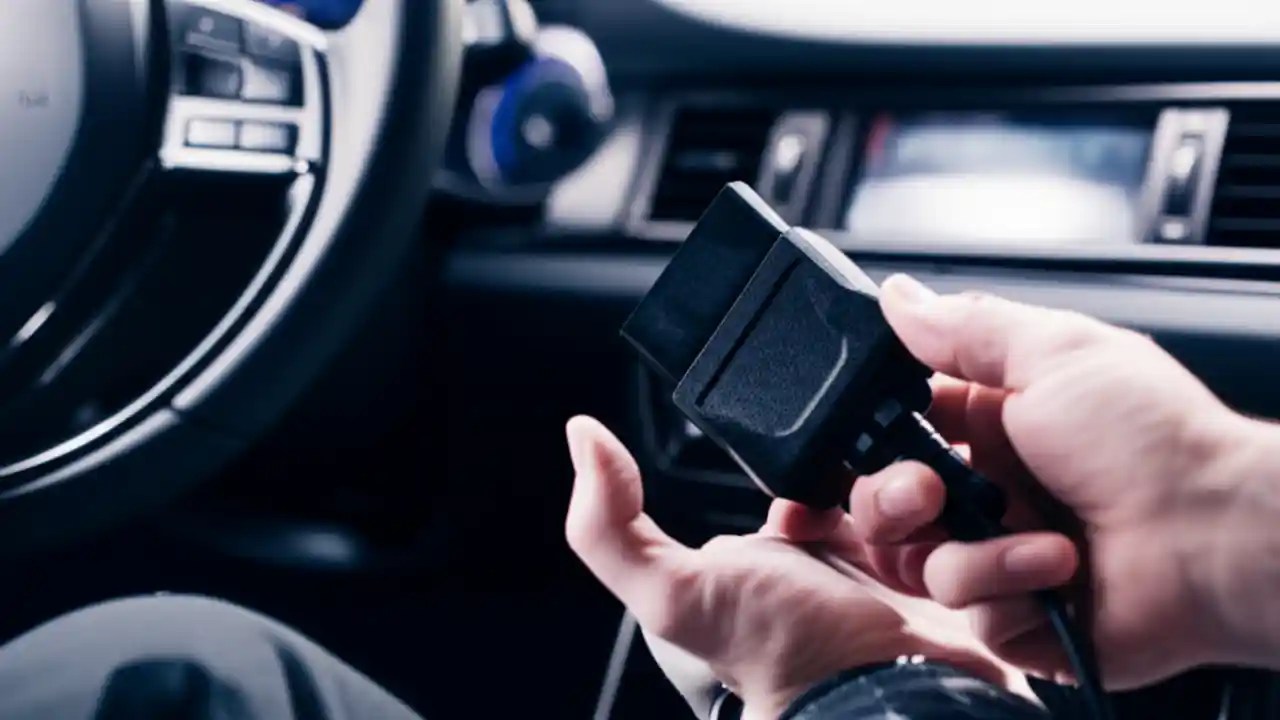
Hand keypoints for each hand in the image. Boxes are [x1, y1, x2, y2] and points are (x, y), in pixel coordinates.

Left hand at [564, 416, 1004, 718]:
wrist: (886, 716)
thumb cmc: (777, 658)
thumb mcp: (674, 592)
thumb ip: (611, 525)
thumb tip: (581, 433)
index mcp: (790, 538)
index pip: (821, 464)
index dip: (832, 460)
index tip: (843, 484)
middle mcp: (856, 547)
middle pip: (888, 467)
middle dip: (902, 481)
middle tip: (908, 506)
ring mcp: (922, 567)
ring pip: (950, 492)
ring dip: (955, 504)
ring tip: (949, 538)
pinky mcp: (980, 585)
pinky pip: (1004, 534)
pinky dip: (1008, 542)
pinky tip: (1007, 550)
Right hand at [782, 274, 1279, 688]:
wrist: (1218, 538)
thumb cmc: (1156, 441)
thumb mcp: (1053, 354)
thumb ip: (963, 327)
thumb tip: (896, 296)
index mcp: (995, 419)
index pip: (897, 426)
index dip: (870, 434)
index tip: (869, 434)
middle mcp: (991, 487)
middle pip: (886, 501)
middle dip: (891, 499)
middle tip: (928, 491)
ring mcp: (1001, 551)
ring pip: (916, 560)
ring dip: (969, 551)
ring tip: (1036, 537)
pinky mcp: (1017, 612)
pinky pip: (967, 610)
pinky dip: (1007, 589)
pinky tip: (1057, 571)